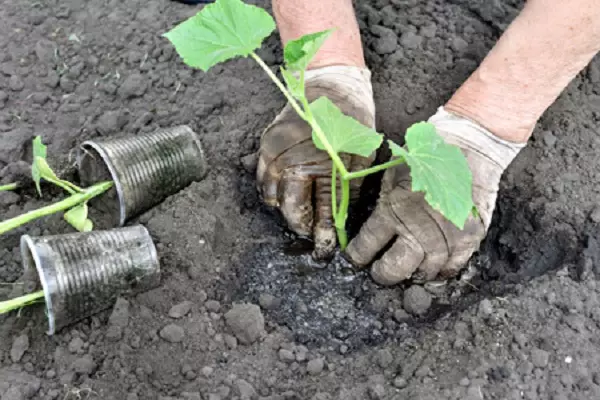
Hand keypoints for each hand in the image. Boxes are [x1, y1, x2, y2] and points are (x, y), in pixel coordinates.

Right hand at [257, 66, 375, 258]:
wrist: (331, 84)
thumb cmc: (352, 119)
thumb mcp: (360, 156)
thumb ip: (349, 189)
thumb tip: (341, 219)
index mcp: (319, 167)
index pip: (319, 212)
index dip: (322, 235)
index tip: (326, 249)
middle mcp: (291, 164)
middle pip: (291, 210)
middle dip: (301, 227)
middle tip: (312, 236)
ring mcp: (274, 155)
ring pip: (272, 198)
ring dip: (285, 210)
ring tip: (299, 215)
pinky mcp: (265, 145)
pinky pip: (261, 179)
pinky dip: (271, 191)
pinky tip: (285, 194)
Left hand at [345, 107, 524, 284]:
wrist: (470, 146)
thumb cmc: (427, 154)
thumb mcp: (393, 173)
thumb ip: (384, 201)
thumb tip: (370, 226)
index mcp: (393, 209)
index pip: (367, 246)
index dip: (358, 257)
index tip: (356, 260)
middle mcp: (418, 228)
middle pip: (394, 269)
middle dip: (383, 274)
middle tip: (380, 272)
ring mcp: (446, 236)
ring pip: (424, 273)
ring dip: (413, 274)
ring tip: (408, 270)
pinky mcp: (470, 238)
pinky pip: (453, 268)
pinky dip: (442, 272)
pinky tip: (434, 268)